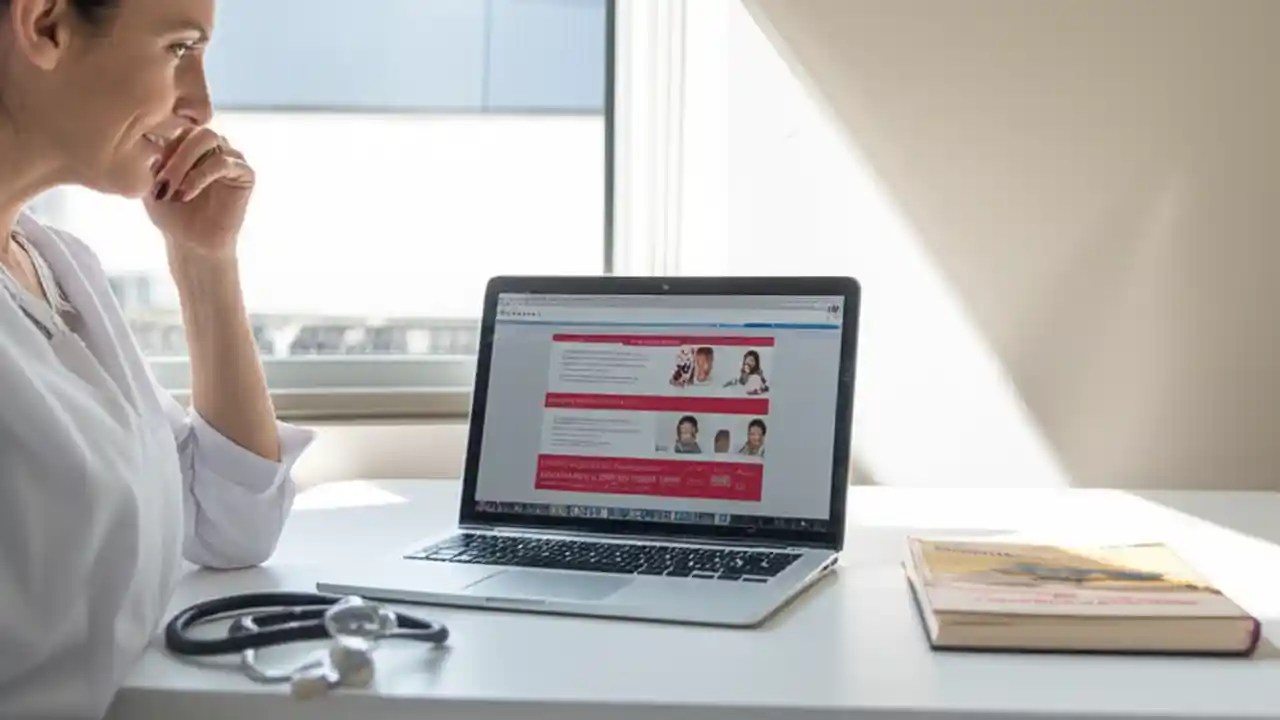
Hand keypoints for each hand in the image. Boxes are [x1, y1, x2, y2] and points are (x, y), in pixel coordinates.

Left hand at [144, 127, 254, 260]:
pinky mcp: (244, 173)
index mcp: (189, 142)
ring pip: (209, 138)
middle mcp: (212, 145)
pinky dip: (201, 176)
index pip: (175, 123)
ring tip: (171, 188)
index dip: (159, 142)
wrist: (191, 244)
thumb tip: (148, 135)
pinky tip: (187, 194)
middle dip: (173, 152)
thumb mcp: (149, 180)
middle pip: (193, 127)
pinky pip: (224, 162)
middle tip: (159, 179)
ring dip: (185, 162)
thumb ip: (150, 156)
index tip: (146, 170)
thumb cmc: (170, 214)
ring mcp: (230, 156)